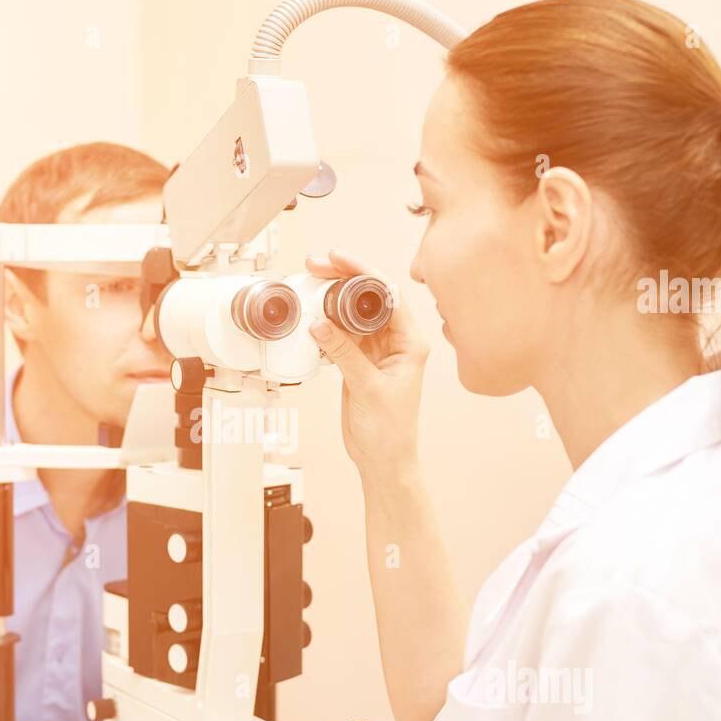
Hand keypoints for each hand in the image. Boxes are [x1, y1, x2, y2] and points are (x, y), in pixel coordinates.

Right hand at [306, 250, 429, 480]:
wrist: (383, 460)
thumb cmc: (391, 431)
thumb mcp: (367, 388)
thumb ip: (344, 354)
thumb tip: (320, 323)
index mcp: (411, 342)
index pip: (388, 293)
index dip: (363, 271)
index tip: (339, 260)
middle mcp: (396, 341)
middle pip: (369, 296)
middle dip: (344, 277)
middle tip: (316, 265)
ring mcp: (376, 350)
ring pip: (353, 312)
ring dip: (331, 298)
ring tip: (310, 284)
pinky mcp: (359, 361)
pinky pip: (341, 333)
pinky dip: (325, 324)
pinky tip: (310, 318)